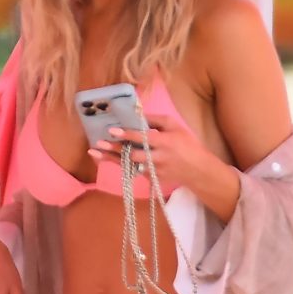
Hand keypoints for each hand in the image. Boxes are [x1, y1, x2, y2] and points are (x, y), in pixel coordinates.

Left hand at [88, 113, 210, 188]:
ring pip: (129, 165)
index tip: (112, 130)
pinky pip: (134, 171)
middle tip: (98, 144)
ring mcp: (154, 171)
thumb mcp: (175, 127)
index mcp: (165, 142)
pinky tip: (106, 158)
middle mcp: (158, 158)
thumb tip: (138, 114)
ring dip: (111, 159)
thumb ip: (157, 120)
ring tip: (95, 153)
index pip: (143, 138)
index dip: (127, 134)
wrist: (197, 170)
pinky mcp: (152, 180)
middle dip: (115, 149)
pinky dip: (121, 164)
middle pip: (133, 155)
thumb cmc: (186, 144)